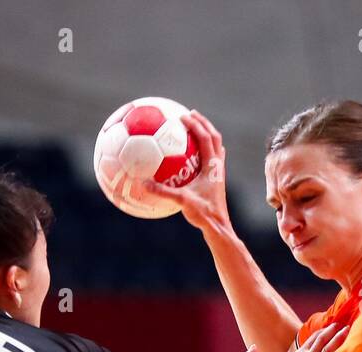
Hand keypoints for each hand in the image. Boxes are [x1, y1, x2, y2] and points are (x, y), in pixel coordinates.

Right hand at [144, 110, 230, 232]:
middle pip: (214, 137)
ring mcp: (218, 173)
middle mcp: (217, 166)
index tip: (183, 116)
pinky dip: (203, 151)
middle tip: (190, 114)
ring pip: (215, 147)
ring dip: (205, 134)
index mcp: (212, 166)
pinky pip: (211, 159)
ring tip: (192, 128)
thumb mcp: (181, 201)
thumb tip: (143, 183)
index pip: (205, 138)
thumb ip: (163, 192)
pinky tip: (192, 154)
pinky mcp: (215, 180)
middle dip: (203, 123)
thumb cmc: (203, 214)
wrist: (218, 227)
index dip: (195, 125)